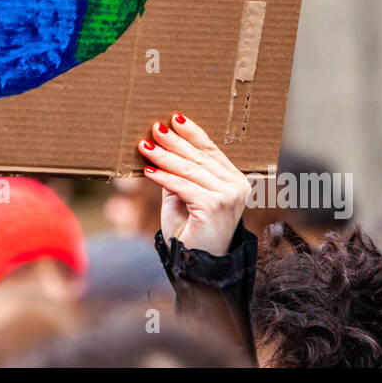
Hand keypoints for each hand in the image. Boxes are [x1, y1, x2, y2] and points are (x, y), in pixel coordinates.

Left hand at [140, 113, 250, 256]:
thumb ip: (179, 174)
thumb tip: (161, 147)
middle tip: (154, 128)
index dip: (192, 133)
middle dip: (174, 141)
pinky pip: (183, 186)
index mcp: (235, 180)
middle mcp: (237, 186)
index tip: (174, 118)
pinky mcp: (215, 206)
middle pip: (199, 157)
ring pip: (190, 170)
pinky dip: (164, 177)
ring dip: (164, 157)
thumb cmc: (190, 231)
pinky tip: (148, 170)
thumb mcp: (184, 196)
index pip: (211, 151)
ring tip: (144, 147)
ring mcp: (229, 196)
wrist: (198, 264)